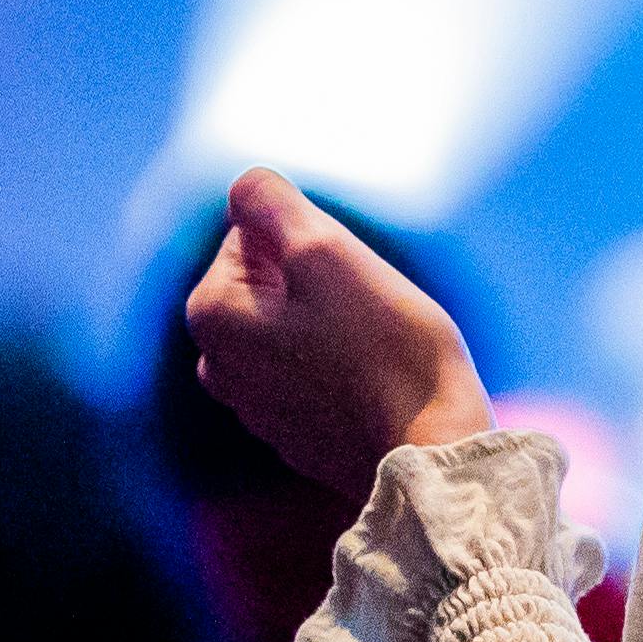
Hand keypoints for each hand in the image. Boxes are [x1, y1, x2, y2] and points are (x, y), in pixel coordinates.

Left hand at [184, 168, 493, 503]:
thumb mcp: (327, 252)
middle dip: (323, 280)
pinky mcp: (295, 435)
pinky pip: (317, 371)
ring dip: (338, 321)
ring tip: (376, 349)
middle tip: (368, 312)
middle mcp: (217, 363)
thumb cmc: (386, 349)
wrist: (431, 452)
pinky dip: (346, 364)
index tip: (350, 280)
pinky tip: (379, 384)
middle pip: (275, 278)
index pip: (258, 231)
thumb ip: (272, 204)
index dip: (315, 242)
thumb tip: (246, 188)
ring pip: (299, 324)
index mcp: (211, 314)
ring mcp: (254, 406)